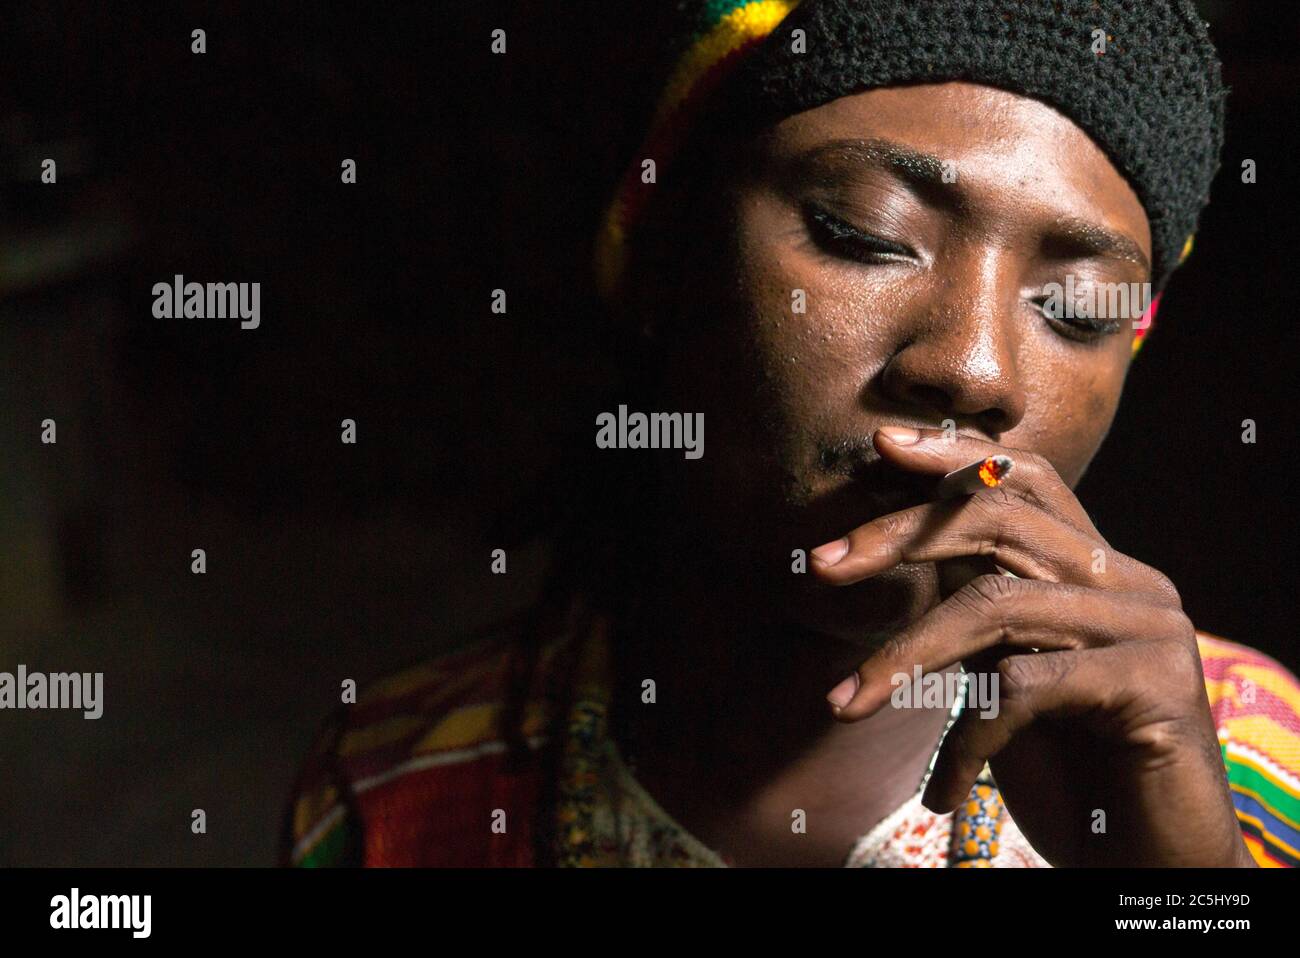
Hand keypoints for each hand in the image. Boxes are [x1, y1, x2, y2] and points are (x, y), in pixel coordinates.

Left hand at [809, 425, 1254, 866]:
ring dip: (906, 657)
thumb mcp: (1007, 675)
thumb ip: (972, 612)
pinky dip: (968, 736)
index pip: (1026, 481)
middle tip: (823, 565)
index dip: (953, 456)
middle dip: (901, 536)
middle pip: (1000, 520)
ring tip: (844, 704)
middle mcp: (1130, 583)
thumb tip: (891, 546)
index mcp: (1096, 569)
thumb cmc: (1072, 768)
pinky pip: (1027, 687)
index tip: (880, 445)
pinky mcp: (1158, 685)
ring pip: (998, 605)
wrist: (1154, 859)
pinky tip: (946, 787)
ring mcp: (1151, 628)